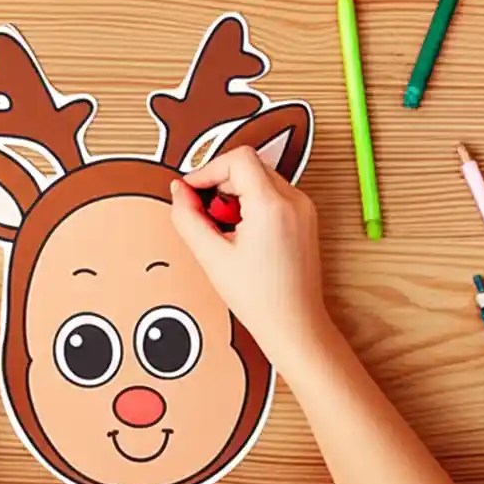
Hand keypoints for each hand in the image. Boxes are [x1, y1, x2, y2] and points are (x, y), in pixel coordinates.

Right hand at [168, 147, 331, 372]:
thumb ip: (187, 217)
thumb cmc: (261, 298)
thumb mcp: (212, 256)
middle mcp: (294, 200)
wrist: (295, 325)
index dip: (208, 169)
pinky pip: (273, 194)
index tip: (191, 190)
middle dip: (220, 183)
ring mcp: (303, 208)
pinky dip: (252, 204)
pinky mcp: (305, 218)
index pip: (238, 158)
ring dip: (235, 194)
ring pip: (260, 178)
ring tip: (225, 229)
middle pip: (249, 166)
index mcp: (272, 205)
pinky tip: (242, 234)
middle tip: (206, 214)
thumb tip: (178, 191)